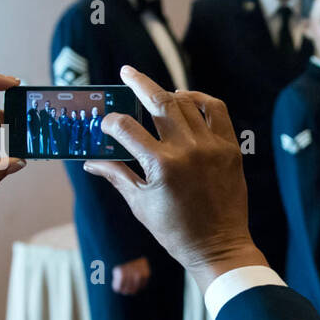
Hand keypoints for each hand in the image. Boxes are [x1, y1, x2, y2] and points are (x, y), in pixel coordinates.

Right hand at [83, 66, 264, 292]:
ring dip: (169, 94)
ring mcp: (211, 147)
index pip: (126, 128)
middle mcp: (187, 150)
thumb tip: (89, 162)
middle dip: (139, 83)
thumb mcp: (140, 204)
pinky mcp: (230, 149)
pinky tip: (188, 99)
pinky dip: (201, 100)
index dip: (111, 122)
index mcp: (160, 165)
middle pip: (159, 102)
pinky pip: (217, 111)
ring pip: (187, 103)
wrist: (219, 247)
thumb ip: (116, 175)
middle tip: (126, 71)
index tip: (106, 123)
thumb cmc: (175, 231)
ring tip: (157, 92)